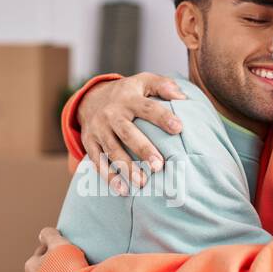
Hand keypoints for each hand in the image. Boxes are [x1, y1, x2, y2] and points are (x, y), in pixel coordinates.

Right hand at [76, 73, 186, 194]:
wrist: (90, 98)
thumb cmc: (127, 93)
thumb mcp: (143, 81)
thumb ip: (163, 85)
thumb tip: (183, 97)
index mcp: (128, 98)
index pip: (147, 108)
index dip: (162, 117)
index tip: (179, 128)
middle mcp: (111, 114)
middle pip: (127, 133)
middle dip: (142, 150)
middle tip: (158, 166)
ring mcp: (98, 129)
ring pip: (112, 150)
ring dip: (126, 168)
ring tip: (142, 183)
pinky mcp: (89, 143)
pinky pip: (98, 162)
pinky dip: (109, 177)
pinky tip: (123, 190)